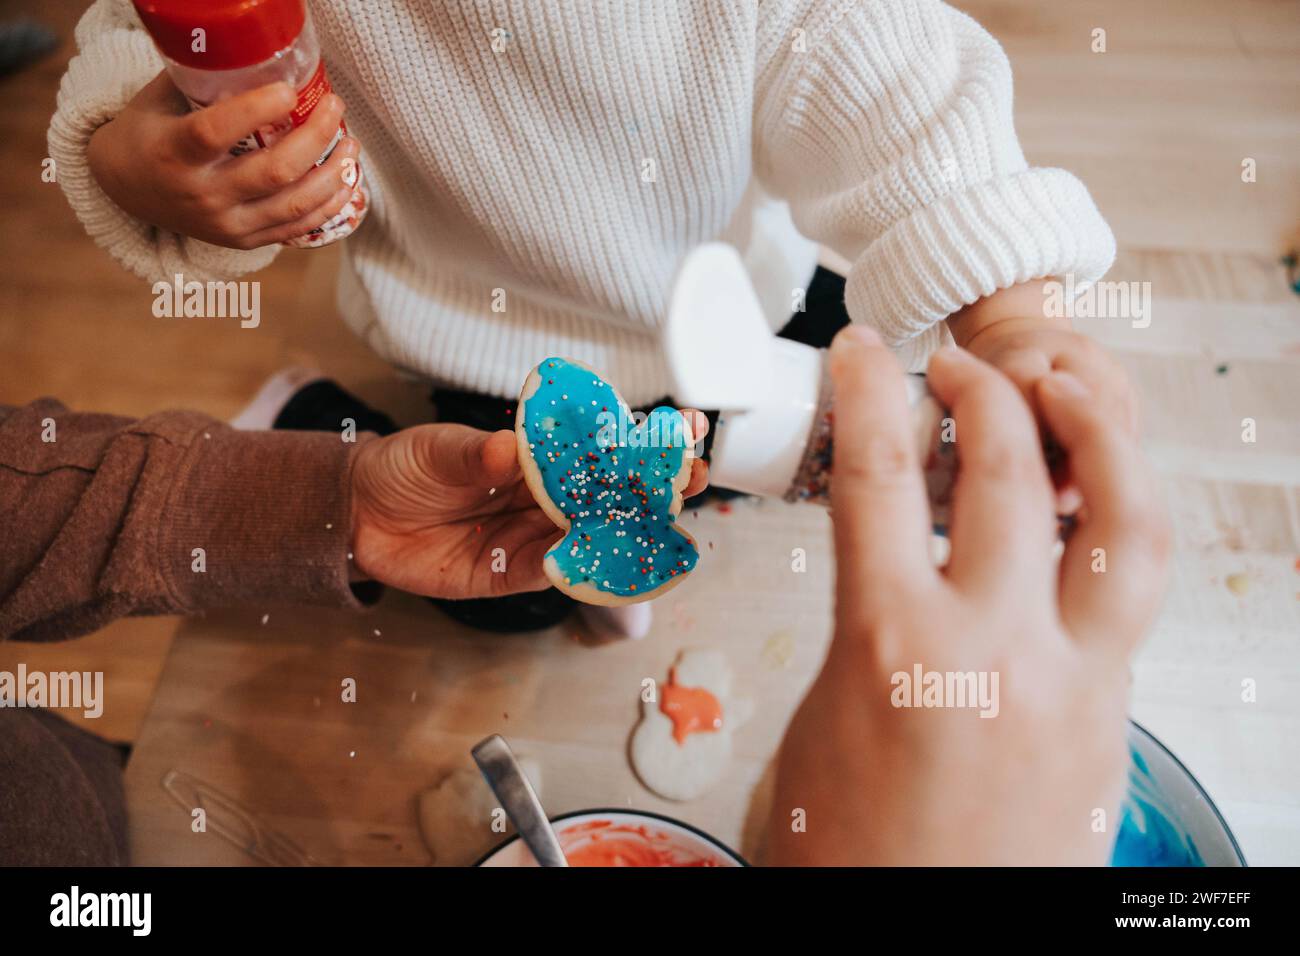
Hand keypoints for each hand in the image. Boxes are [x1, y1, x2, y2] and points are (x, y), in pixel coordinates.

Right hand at [87, 72, 358, 249]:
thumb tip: (256, 53)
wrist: (125, 190)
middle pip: (274, 171)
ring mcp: (226, 225)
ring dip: (335, 174)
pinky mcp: (245, 242)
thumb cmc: (149, 132)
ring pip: (295, 204)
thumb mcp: (160, 99)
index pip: (216, 132)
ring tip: (351, 145)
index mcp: (173, 154)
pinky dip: (331, 204)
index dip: (257, 109)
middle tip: (334, 106)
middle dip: (315, 137)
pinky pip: (299, 227)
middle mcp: (202, 195)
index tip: (289, 90)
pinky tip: (348, 181)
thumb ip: (203, 80)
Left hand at [348, 414, 709, 600]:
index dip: (640, 442)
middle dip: (652, 486)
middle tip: (692, 477)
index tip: (683, 429)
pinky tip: (605, 561)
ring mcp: (529, 537)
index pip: (598, 450)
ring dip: (626, 532)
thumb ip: (474, 453)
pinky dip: (577, 568)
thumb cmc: (405, 466)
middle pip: (607, 496)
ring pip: (589, 536)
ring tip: (666, 522)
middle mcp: (542, 498)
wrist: (359, 512)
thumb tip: (508, 449)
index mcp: (536, 458)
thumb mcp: (437, 450)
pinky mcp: (508, 574)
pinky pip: (552, 573)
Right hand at [766, 327, 1169, 864]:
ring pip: (1125, 521)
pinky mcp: (1113, 715)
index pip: (883, 476)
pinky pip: (1136, 590)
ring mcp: (1073, 681)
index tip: (863, 351)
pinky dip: (1119, 517)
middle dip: (982, 388)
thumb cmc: (848, 854)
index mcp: (894, 651)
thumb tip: (893, 555)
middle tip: (956, 366)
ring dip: (1099, 431)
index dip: (868, 390)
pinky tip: (1086, 498)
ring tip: (1064, 390)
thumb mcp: (824, 717)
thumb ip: (864, 620)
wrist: (918, 940)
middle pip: (1010, 469)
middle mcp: (995, 652)